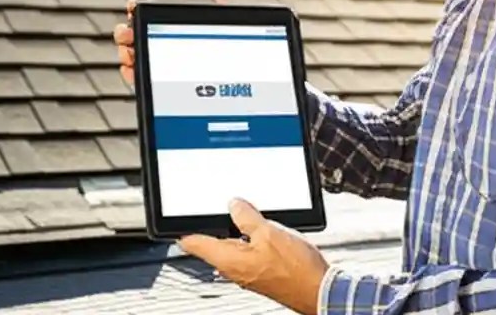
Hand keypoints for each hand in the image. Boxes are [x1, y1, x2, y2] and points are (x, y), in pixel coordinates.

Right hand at [112, 0, 230, 86]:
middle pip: (134, 38)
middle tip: (128, 34)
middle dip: (125, 33)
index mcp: (171, 33)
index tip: (133, 4)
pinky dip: (130, 75)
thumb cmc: (229, 57)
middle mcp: (160, 50)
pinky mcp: (157, 88)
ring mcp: (157, 69)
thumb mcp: (225, 32)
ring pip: (132, 58)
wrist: (234, 86)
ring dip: (125, 53)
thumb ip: (222, 14)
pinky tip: (131, 70)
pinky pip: (138, 81)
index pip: (149, 19)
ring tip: (130, 53)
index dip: (137, 10)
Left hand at [179, 198, 328, 314]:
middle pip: (212, 242)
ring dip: (236, 229)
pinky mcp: (260, 271)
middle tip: (220, 204)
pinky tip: (264, 229)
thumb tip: (234, 205)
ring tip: (246, 212)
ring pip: (232, 246)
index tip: (177, 216)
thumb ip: (247, 217)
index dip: (184, 226)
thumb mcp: (269, 233)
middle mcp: (233, 269)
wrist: (319, 290)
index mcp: (227, 260)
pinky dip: (250, 238)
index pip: (193, 242)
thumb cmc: (295, 270)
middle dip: (215, 223)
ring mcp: (247, 271)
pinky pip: (247, 251)